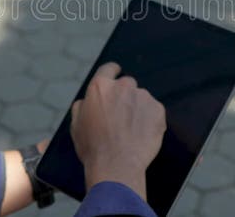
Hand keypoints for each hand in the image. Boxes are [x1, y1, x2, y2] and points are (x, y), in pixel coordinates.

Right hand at [70, 62, 166, 201]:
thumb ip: (82, 106)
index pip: (109, 69)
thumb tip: (87, 100)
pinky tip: (142, 135)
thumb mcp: (76, 125)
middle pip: (127, 85)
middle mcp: (123, 87)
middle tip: (121, 116)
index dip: (112, 72)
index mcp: (100, 87)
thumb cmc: (94, 148)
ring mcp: (143, 97)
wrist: (117, 166)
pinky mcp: (158, 110)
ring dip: (138, 109)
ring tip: (131, 131)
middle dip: (124, 96)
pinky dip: (150, 120)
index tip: (116, 74)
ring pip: (141, 99)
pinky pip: (154, 111)